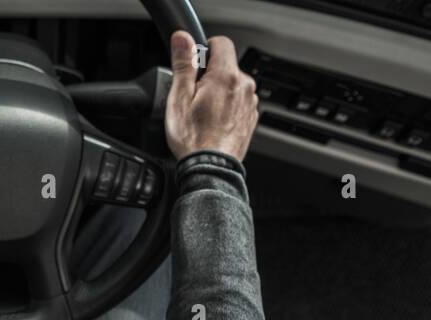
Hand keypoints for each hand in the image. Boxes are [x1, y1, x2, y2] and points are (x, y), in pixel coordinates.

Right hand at [165, 31, 258, 161]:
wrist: (211, 170)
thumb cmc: (194, 140)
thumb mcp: (179, 98)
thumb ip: (184, 64)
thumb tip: (183, 39)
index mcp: (226, 77)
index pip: (221, 42)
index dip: (205, 49)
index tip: (196, 65)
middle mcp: (244, 87)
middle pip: (226, 66)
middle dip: (210, 76)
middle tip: (194, 98)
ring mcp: (250, 104)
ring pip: (233, 85)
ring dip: (219, 93)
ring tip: (203, 114)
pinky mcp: (250, 118)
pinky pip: (238, 103)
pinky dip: (227, 108)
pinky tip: (213, 123)